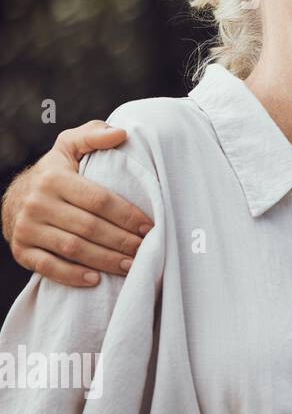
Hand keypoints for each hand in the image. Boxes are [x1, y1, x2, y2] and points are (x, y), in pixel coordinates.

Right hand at [2, 121, 151, 286]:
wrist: (18, 198)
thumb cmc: (58, 171)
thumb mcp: (70, 146)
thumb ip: (94, 136)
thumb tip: (122, 134)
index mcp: (54, 178)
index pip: (98, 199)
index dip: (127, 215)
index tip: (150, 226)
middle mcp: (37, 203)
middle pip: (89, 227)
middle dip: (122, 241)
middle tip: (147, 250)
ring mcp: (27, 228)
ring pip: (73, 249)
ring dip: (106, 260)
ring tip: (132, 266)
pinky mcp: (22, 250)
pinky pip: (48, 268)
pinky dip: (72, 276)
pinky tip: (96, 279)